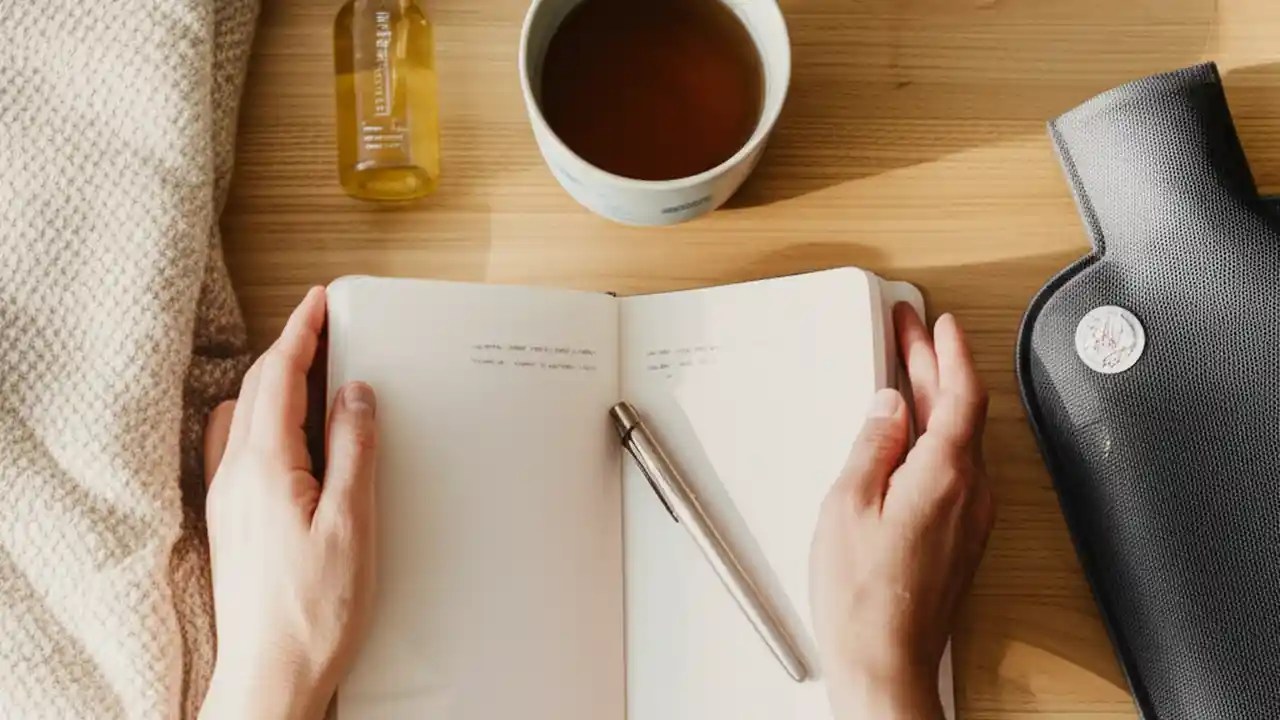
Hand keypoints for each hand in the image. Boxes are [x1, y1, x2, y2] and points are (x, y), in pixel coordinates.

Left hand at [199, 287, 377, 719]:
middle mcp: (235, 477)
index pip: (278, 376)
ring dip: (273, 384)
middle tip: (323, 328)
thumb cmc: (312, 612)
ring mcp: (228, 501)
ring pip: (243, 417)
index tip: (318, 300)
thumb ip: (353, 451)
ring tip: (312, 376)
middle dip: (289, 350)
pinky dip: (264, 421)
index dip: (300, 331)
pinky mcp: (233, 524)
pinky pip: (240, 449)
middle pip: (255, 389)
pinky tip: (290, 440)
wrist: (271, 675)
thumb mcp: (351, 524)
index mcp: (264, 467)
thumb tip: (356, 395)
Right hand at [809, 305, 992, 719]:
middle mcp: (970, 494)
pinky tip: (910, 439)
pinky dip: (936, 439)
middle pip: (962, 413)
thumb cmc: (864, 598)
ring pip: (961, 441)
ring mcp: (970, 519)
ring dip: (936, 403)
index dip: (949, 352)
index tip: (938, 323)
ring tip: (907, 375)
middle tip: (911, 335)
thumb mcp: (848, 504)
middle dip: (936, 368)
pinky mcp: (960, 540)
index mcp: (946, 474)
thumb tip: (887, 408)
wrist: (885, 665)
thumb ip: (872, 446)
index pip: (961, 392)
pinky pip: (956, 471)